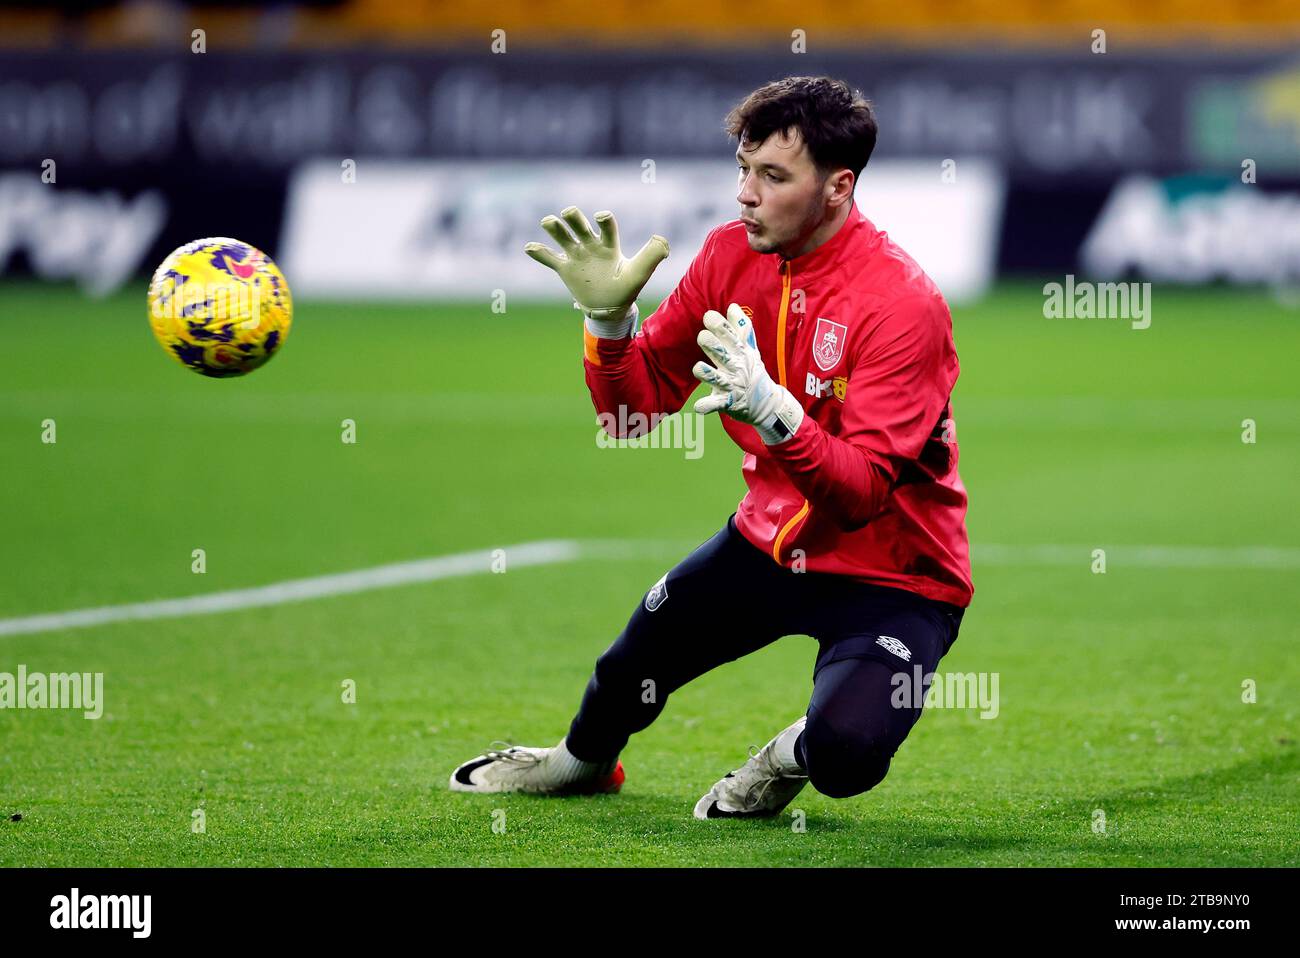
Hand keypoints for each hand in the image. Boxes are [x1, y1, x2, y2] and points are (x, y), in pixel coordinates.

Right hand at [523, 207, 668, 320]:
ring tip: (548, 222)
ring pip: (562, 236)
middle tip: (569, 213)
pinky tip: (529, 247)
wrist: (610, 308)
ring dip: (554, 228)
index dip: (604, 219)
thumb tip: (663, 240)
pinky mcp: (565, 269)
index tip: (601, 216)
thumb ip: (651, 255)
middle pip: (580, 225)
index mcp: (609, 245)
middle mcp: (591, 246)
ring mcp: (576, 256)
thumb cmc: (626, 288)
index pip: (606, 227)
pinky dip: (539, 252)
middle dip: (574, 217)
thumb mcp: (640, 273)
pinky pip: (549, 258)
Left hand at [693, 303, 804, 444]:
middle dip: (713, 346)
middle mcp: (736, 367)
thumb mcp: (750, 349)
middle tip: (702, 336)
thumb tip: (732, 306)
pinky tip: (699, 408)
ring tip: (698, 368)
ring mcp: (732, 385)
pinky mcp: (728, 403)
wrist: (767, 403)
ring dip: (708, 374)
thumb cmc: (752, 371)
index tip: (709, 316)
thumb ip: (740, 328)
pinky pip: (716, 404)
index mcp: (740, 353)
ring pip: (718, 379)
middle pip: (723, 354)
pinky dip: (708, 406)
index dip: (720, 326)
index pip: (731, 336)